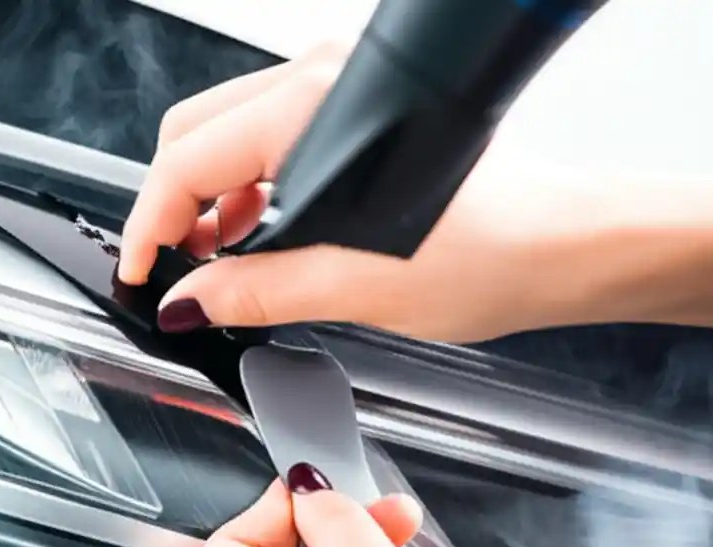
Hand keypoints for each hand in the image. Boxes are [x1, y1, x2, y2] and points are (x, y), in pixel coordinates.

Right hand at [119, 43, 595, 343]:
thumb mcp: (357, 287)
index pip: (186, 160)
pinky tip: (263, 233)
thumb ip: (256, 291)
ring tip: (221, 261)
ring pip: (231, 132)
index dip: (149, 223)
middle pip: (196, 132)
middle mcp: (321, 81)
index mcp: (310, 111)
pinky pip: (274, 136)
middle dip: (173, 204)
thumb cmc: (498, 247)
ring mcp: (340, 86)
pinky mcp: (358, 105)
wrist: (570, 241)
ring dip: (213, 196)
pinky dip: (253, 184)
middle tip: (177, 269)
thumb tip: (190, 299)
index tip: (142, 270)